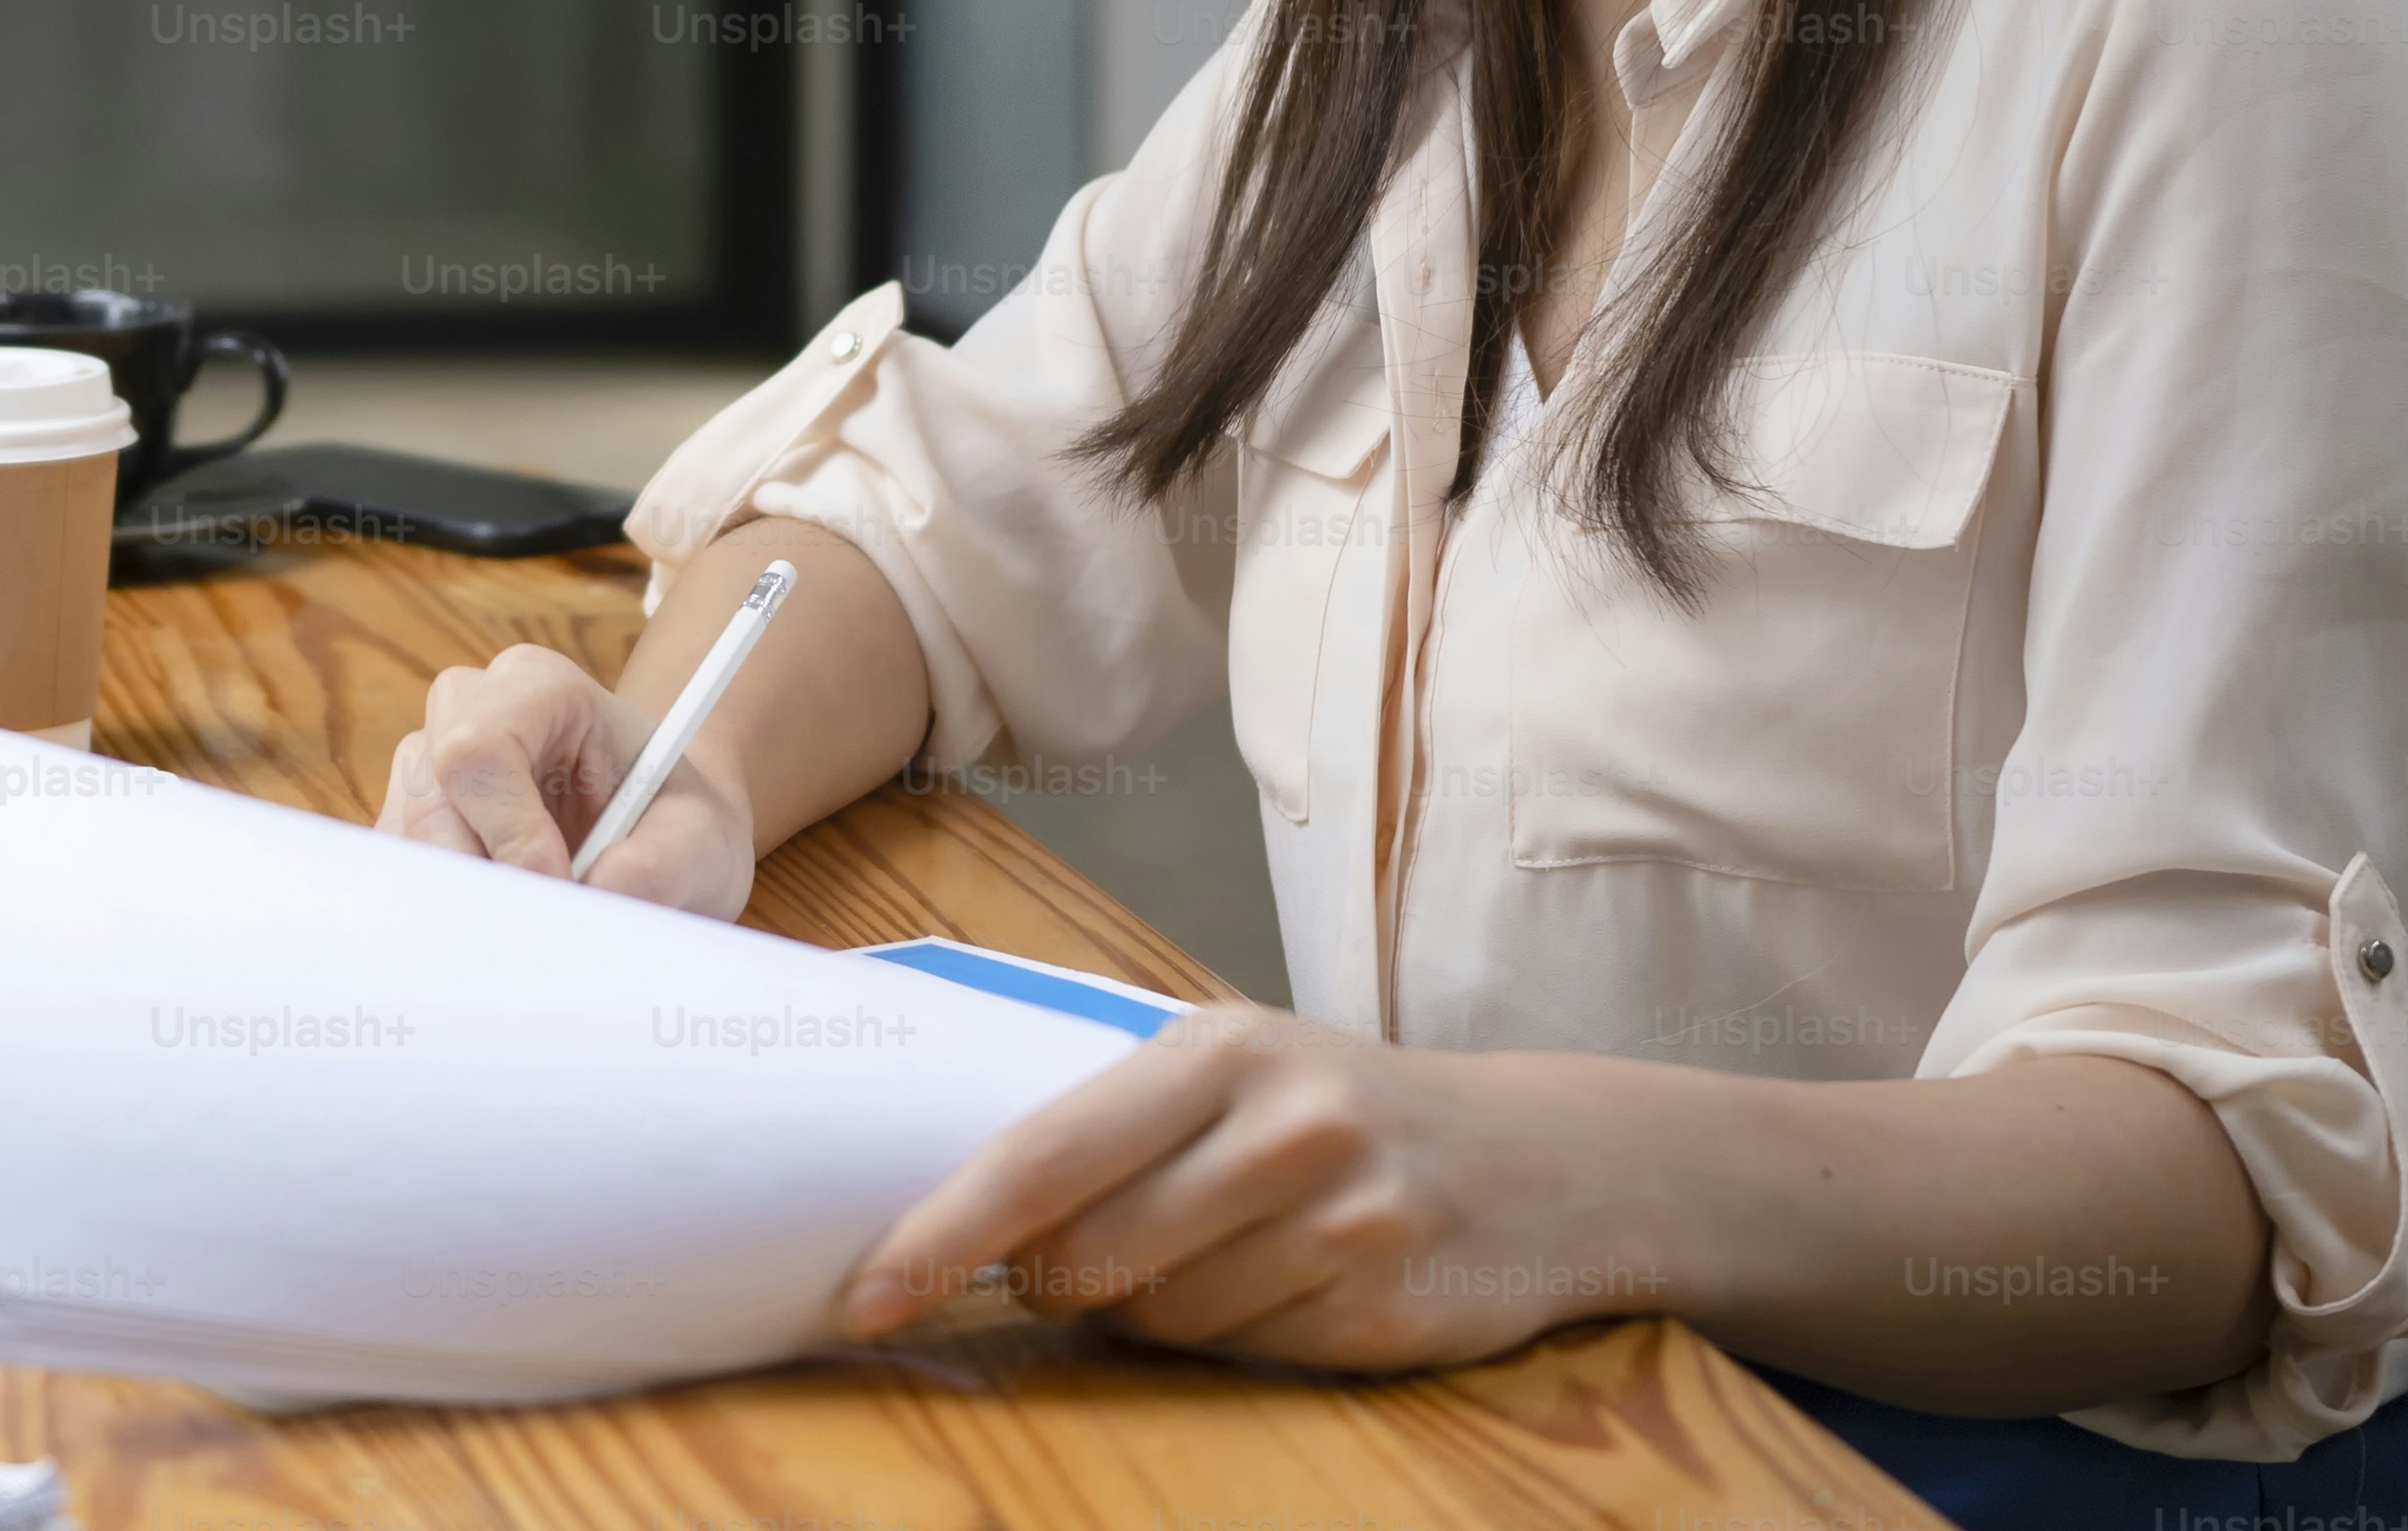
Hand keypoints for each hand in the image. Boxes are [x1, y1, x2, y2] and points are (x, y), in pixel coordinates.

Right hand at [376, 642, 756, 916]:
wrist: (660, 838)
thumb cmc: (676, 823)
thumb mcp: (699, 842)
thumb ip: (657, 866)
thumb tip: (592, 895)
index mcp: (538, 687)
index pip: (479, 747)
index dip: (507, 829)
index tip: (559, 889)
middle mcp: (466, 713)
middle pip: (427, 806)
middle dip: (481, 884)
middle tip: (539, 940)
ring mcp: (429, 769)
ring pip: (409, 851)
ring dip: (464, 908)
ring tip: (534, 938)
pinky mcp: (415, 827)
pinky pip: (407, 882)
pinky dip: (450, 921)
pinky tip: (504, 933)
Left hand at [840, 1011, 1663, 1370]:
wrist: (1542, 1161)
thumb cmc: (1335, 1111)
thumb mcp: (1230, 1070)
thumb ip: (1106, 1120)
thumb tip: (946, 1197)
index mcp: (1214, 1049)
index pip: (1041, 1157)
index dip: (941, 1233)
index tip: (865, 1292)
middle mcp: (1282, 1124)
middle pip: (1088, 1258)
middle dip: (1051, 1285)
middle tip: (1073, 1268)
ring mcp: (1342, 1219)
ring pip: (1162, 1322)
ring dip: (1151, 1315)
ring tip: (1213, 1257)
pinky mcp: (1385, 1307)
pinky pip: (1246, 1358)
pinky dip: (1234, 1341)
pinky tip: (1284, 1288)